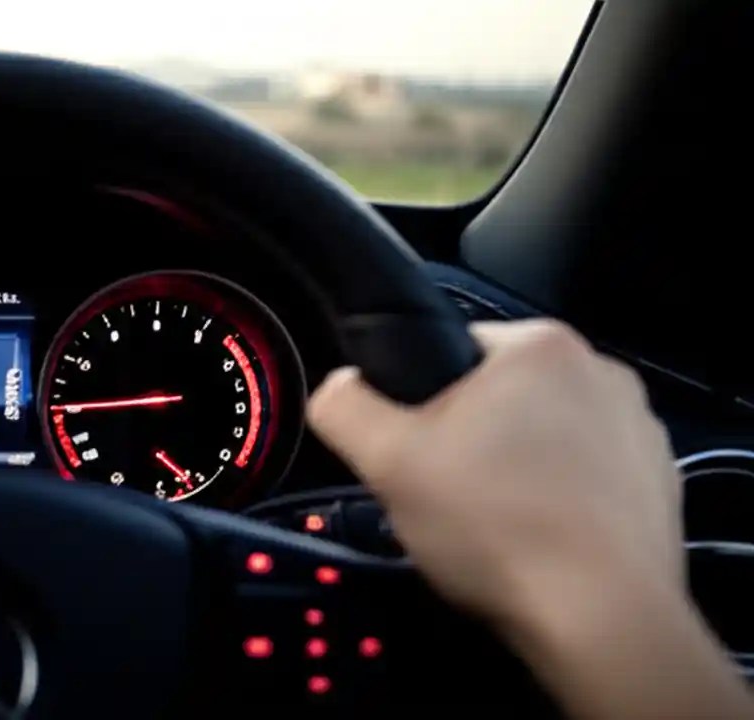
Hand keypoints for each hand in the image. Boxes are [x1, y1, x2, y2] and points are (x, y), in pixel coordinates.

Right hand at [308, 319, 751, 718]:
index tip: (416, 453)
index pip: (456, 350)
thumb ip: (345, 408)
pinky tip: (545, 543)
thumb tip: (338, 387)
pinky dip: (565, 502)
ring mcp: (644, 428)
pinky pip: (591, 478)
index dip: (422, 403)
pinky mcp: (663, 483)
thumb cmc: (494, 525)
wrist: (601, 619)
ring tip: (497, 527)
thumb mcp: (387, 462)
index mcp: (541, 344)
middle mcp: (603, 370)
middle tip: (448, 495)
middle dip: (474, 437)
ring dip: (521, 468)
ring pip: (548, 438)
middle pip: (504, 396)